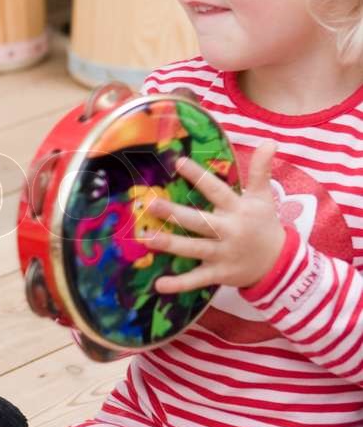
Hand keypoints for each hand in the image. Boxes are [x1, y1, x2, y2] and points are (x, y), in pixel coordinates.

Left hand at [139, 141, 285, 292]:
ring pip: (195, 249)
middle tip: (152, 204)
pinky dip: (179, 284)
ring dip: (172, 245)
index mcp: (238, 209)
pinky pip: (197, 280)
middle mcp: (229, 231)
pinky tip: (159, 285)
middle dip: (176, 213)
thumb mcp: (264, 197)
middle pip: (200, 221)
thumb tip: (269, 141)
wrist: (279, 263)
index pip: (216, 190)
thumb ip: (260, 170)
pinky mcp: (219, 274)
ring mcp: (223, 254)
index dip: (198, 176)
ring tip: (148, 239)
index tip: (177, 161)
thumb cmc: (263, 224)